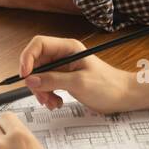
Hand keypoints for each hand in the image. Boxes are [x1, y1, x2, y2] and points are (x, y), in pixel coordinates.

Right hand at [19, 35, 137, 113]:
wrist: (124, 96)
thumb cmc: (108, 85)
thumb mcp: (79, 83)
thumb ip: (54, 80)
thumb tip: (31, 80)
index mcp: (68, 48)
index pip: (38, 45)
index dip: (27, 58)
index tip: (25, 75)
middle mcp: (63, 55)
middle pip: (36, 63)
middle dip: (35, 80)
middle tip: (41, 96)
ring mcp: (63, 68)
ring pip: (39, 76)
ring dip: (41, 91)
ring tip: (52, 102)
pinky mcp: (64, 79)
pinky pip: (47, 85)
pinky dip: (47, 95)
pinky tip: (57, 103)